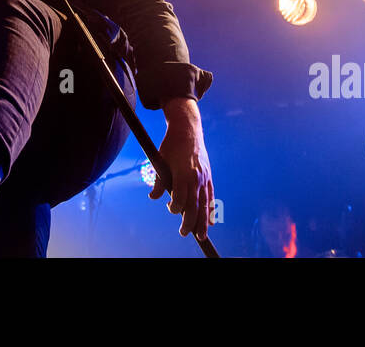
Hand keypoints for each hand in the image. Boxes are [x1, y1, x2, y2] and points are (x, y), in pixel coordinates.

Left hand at [148, 100, 213, 240]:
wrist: (188, 129)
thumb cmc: (171, 144)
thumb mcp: (160, 159)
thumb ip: (158, 180)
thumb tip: (153, 197)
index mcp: (183, 173)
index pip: (180, 197)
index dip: (175, 207)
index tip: (170, 209)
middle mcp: (196, 177)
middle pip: (194, 204)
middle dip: (190, 221)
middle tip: (184, 233)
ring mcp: (204, 177)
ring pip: (205, 203)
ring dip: (203, 221)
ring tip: (201, 236)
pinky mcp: (208, 176)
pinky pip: (211, 196)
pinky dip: (211, 209)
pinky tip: (210, 221)